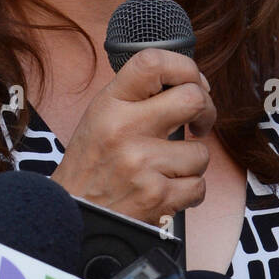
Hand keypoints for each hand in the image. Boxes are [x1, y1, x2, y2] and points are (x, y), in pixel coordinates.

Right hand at [51, 48, 215, 225]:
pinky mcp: (156, 195)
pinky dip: (188, 192)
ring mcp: (141, 163)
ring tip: (166, 170)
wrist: (71, 216)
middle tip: (199, 124)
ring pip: (201, 152)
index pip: (154, 63)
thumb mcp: (101, 117)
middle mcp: (124, 129)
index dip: (186, 68)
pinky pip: (198, 187)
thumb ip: (139, 97)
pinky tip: (166, 191)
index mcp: (110, 104)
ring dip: (191, 164)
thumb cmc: (92, 166)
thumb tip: (193, 84)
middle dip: (207, 112)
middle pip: (193, 99)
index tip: (194, 84)